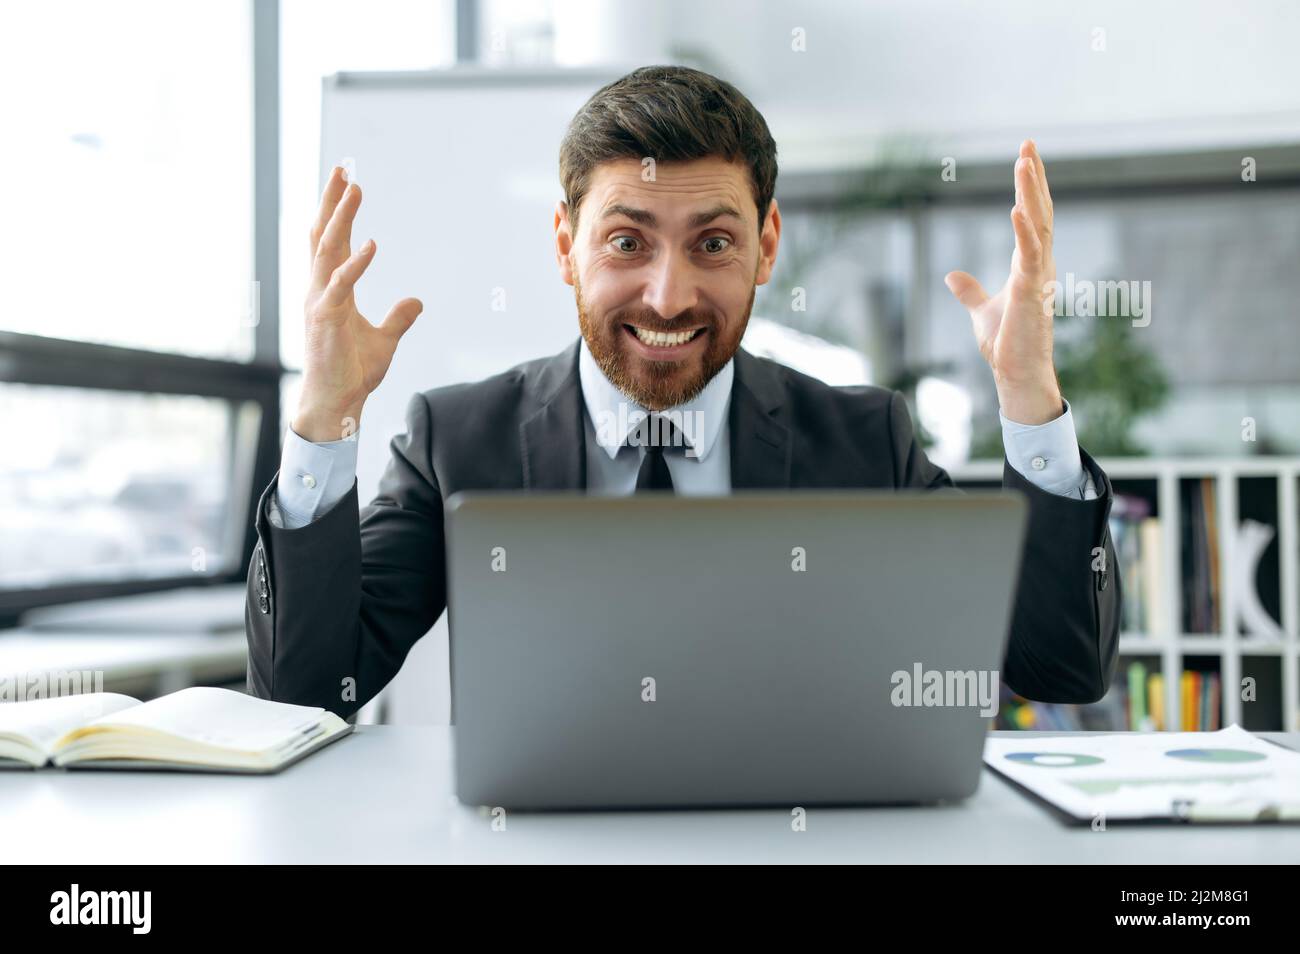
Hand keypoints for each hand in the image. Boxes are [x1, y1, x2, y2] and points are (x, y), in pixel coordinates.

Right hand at [294, 166, 422, 442]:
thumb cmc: (353, 373)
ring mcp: (319, 303)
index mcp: (330, 290)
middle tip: (343, 170)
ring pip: (327, 251)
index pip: (330, 242)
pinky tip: (372, 244)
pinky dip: (356, 264)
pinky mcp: (326, 320)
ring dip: (341, 219)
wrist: (337, 404)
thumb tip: (417, 301)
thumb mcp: (385, 340)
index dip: (336, 211)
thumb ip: (400, 318)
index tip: (345, 182)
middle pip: (322, 236)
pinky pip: (341, 286)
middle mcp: (319, 290)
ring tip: (354, 190)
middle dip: (332, 202)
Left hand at [944, 140, 1062, 424]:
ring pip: (1038, 226)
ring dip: (1031, 194)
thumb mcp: (981, 311)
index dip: (1029, 187)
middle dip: (1034, 178)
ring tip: (1024, 162)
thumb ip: (969, 291)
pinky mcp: (1032, 293)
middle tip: (1028, 145)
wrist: (1015, 374)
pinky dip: (1024, 232)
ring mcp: (1038, 277)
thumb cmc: (1006, 345)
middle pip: (1039, 212)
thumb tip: (952, 276)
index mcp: (1029, 265)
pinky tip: (1016, 209)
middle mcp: (1039, 265)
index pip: (1031, 217)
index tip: (1025, 156)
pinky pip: (1030, 256)